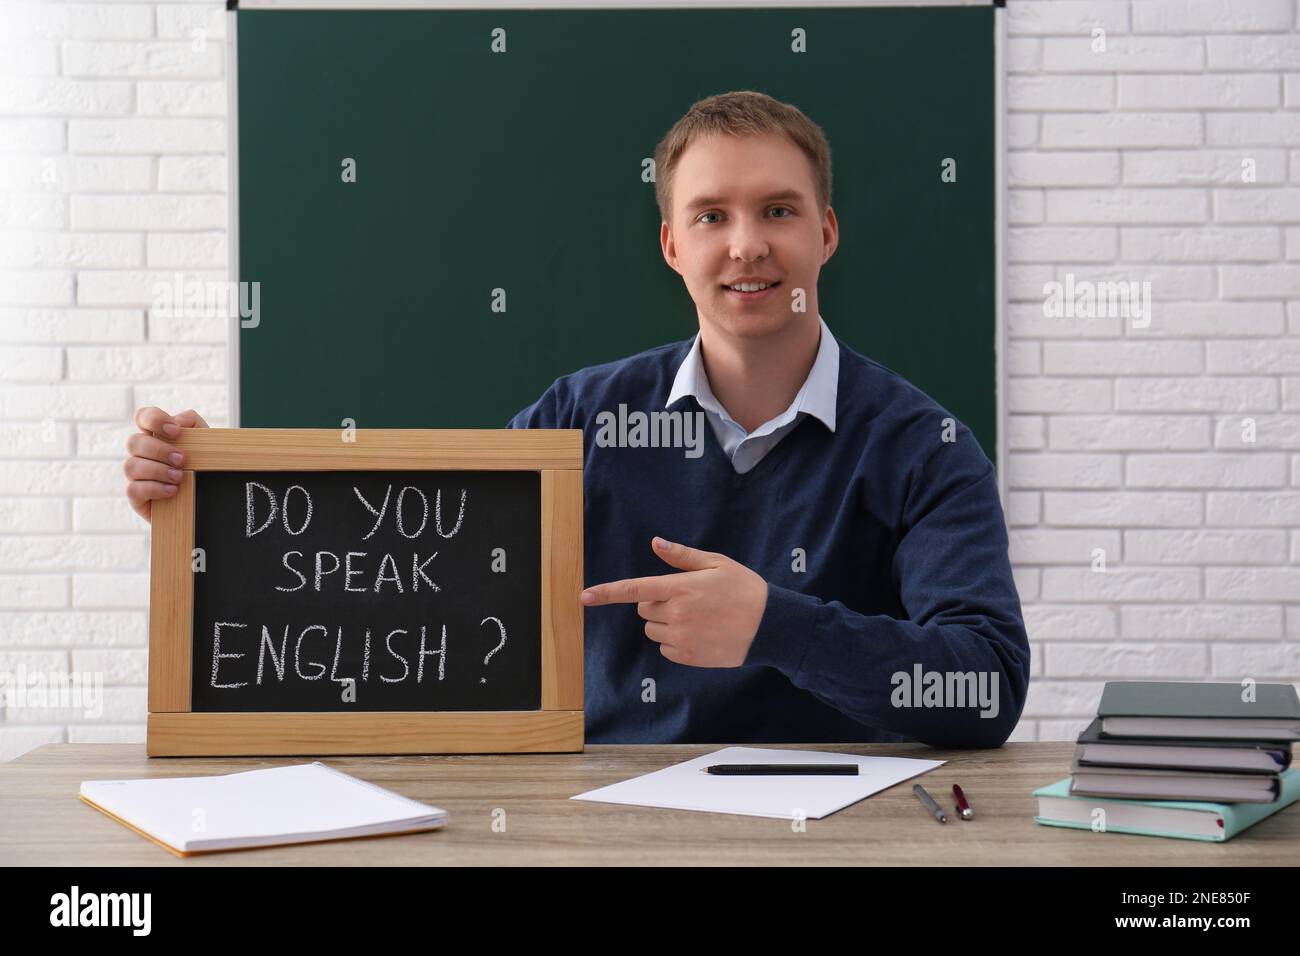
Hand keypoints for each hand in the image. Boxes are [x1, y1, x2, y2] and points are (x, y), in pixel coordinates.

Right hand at [124, 406, 208, 523]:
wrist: (212, 498)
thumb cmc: (204, 466)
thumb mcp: (205, 442)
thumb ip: (193, 423)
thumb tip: (178, 420)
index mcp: (156, 435)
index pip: (143, 417)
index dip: (154, 419)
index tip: (175, 431)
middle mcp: (142, 453)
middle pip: (134, 442)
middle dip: (159, 450)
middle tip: (182, 460)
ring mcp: (137, 476)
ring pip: (131, 466)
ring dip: (157, 470)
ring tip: (180, 477)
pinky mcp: (137, 497)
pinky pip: (133, 490)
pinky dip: (154, 488)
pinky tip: (172, 490)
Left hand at [580, 537, 768, 666]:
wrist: (770, 625)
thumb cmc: (744, 589)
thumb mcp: (716, 563)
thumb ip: (682, 556)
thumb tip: (656, 542)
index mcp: (679, 587)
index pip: (634, 589)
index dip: (606, 593)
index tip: (584, 597)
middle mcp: (676, 613)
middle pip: (643, 609)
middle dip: (656, 603)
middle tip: (686, 599)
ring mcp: (681, 637)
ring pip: (653, 630)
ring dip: (664, 623)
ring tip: (696, 617)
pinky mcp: (687, 656)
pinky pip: (665, 648)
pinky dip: (675, 642)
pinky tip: (699, 633)